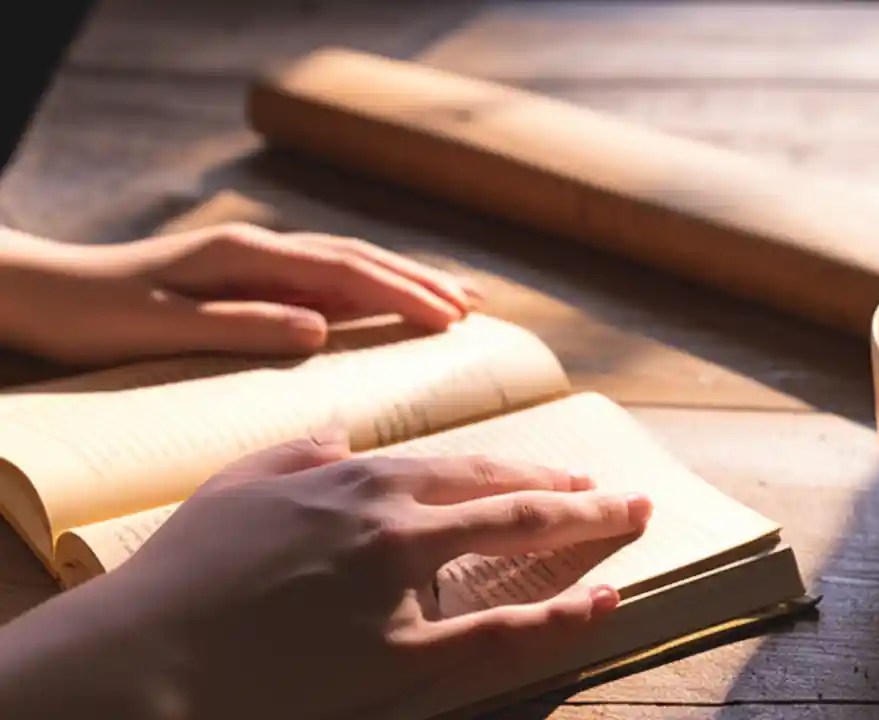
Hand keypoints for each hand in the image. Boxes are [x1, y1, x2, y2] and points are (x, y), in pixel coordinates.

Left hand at [0, 223, 478, 364]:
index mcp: (247, 257)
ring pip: (348, 262)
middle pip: (358, 258)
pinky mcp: (251, 276)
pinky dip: (368, 286)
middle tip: (475, 308)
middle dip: (420, 281)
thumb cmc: (98, 316)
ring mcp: (258, 259)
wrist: (45, 292)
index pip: (344, 271)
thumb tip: (321, 330)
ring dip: (403, 278)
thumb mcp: (164, 327)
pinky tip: (385, 301)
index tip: (450, 319)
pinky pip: (326, 278)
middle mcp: (261, 249)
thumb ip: (244, 325)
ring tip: (456, 298)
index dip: (401, 293)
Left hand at [0, 430, 651, 718]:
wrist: (131, 667)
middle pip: (480, 472)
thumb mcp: (410, 679)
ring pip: (413, 456)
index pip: (527, 514)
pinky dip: (370, 457)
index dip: (589, 514)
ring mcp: (307, 471)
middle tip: (589, 483)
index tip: (637, 505)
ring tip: (503, 470)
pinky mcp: (253, 474)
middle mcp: (369, 484)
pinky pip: (329, 449)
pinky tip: (370, 455)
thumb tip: (603, 601)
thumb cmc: (276, 690)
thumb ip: (513, 636)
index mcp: (413, 534)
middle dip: (544, 478)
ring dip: (469, 466)